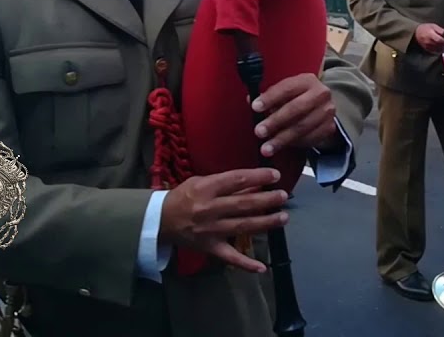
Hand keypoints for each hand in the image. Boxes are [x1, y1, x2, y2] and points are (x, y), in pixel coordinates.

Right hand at [160, 169, 288, 272]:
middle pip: (243, 204)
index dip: (258, 177)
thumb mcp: (202, 182)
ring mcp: (210, 231)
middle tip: (283, 196)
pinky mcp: (210, 248)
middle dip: (266, 200)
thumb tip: (255, 184)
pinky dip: (245, 264)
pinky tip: (262, 267)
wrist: (160, 220)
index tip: (276, 175)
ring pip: (242, 226)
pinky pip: (229, 257)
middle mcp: (209, 210)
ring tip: (283, 218)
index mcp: (206, 189)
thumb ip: (227, 184)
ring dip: (265, 223)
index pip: (237, 180)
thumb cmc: (183, 196)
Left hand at [253, 73, 338, 156]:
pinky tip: (282, 147)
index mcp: (307, 80)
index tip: (255, 107)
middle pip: (297, 108)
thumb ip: (270, 96)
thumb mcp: (285, 92)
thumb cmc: (297, 98)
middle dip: (276, 121)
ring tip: (266, 147)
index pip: (287, 88)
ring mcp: (327, 111)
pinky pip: (310, 138)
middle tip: (259, 131)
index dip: (270, 98)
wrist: (322, 107)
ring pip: (302, 126)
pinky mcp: (329, 127)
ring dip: (282, 139)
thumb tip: (251, 99)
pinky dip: (294, 144)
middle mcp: (321, 93)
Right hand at [414, 23, 443, 53]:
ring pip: (439, 50)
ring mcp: (428, 47)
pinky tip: (440, 46)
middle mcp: (429, 42)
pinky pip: (436, 52)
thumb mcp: (433, 26)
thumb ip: (441, 30)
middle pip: (440, 46)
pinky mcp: (428, 50)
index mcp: (430, 35)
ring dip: (443, 47)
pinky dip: (440, 49)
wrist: (416, 33)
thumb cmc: (425, 28)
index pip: (439, 40)